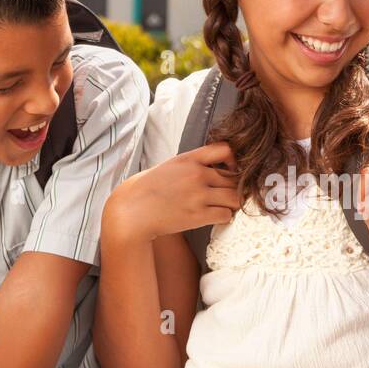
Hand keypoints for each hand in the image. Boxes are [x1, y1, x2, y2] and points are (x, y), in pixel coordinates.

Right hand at [105, 142, 241, 242]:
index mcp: (189, 159)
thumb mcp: (171, 166)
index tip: (230, 171)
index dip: (234, 161)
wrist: (133, 211)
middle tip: (227, 194)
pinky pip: (226, 215)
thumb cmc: (151, 189)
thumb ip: (194, 163)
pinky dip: (224, 216)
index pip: (226, 150)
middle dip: (234, 187)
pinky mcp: (198, 215)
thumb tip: (219, 166)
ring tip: (223, 205)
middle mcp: (196, 175)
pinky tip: (215, 216)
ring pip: (235, 198)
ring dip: (232, 203)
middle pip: (235, 179)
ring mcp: (198, 195)